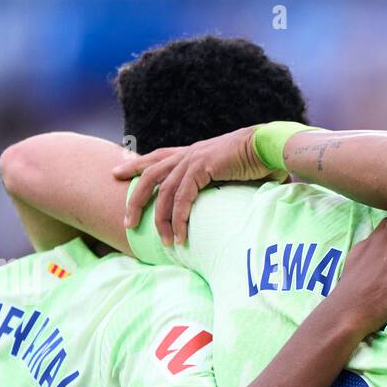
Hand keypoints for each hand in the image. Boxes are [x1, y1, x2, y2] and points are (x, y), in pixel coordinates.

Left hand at [112, 126, 271, 245]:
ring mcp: (193, 159)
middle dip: (135, 199)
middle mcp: (188, 153)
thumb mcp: (230, 172)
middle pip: (149, 174)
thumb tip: (220, 203)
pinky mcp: (202, 168)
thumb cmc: (257, 161)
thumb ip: (217, 184)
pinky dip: (180, 218)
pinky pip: (183, 197)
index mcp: (192, 152)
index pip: (156, 157)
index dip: (135, 164)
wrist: (269, 146)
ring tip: (161, 240)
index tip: (117, 172)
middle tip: (126, 221)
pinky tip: (180, 235)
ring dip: (160, 219)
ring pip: (163, 191)